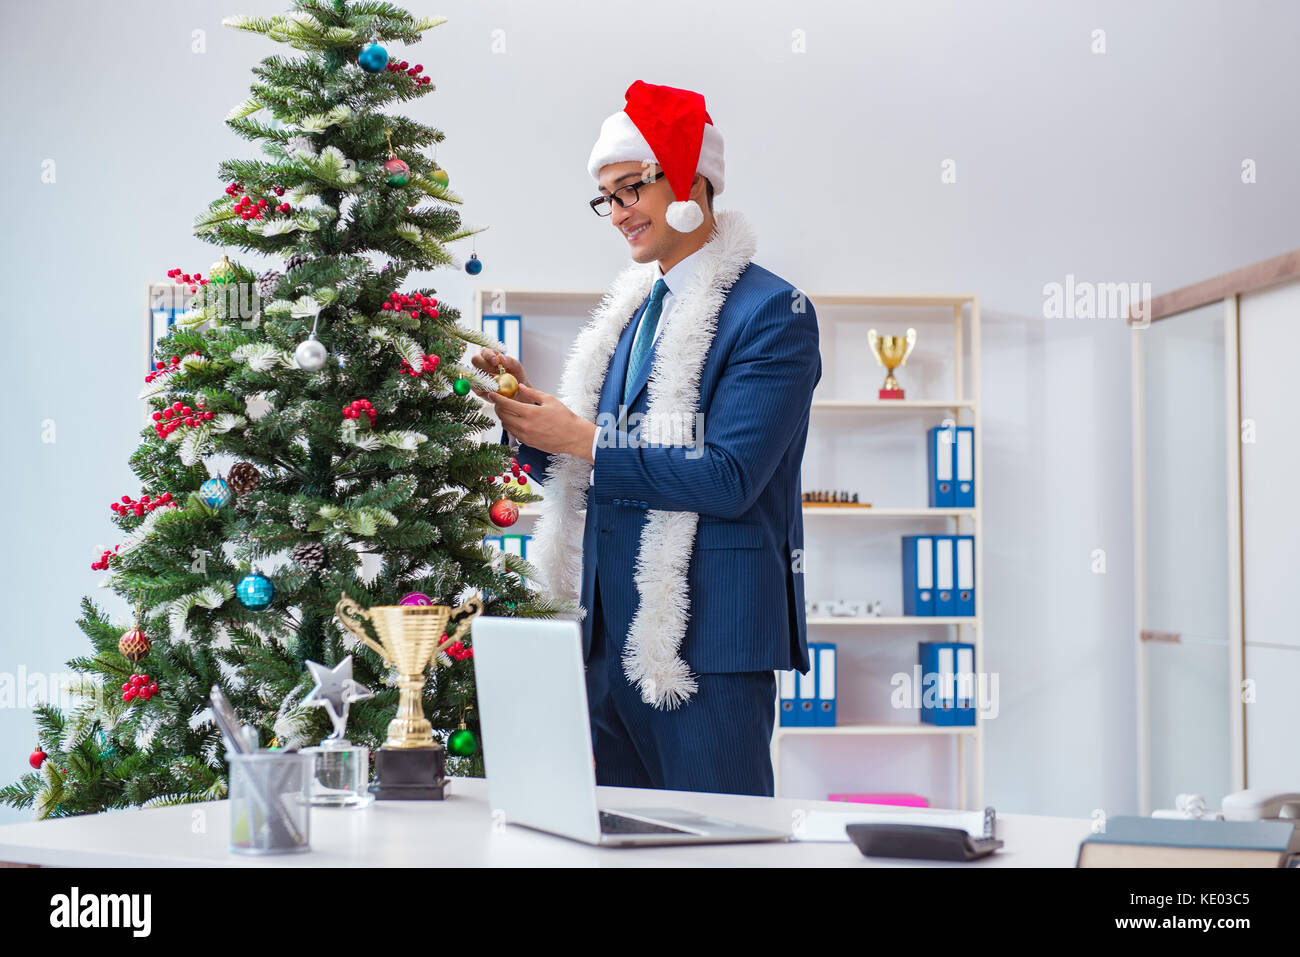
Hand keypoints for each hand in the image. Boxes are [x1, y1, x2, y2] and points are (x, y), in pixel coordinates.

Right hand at [470, 347, 530, 389]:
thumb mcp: (517, 368)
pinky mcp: (477, 388)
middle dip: (485, 364)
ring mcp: (478, 376)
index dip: (489, 356)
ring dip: (483, 377)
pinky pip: (475, 387)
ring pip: (473, 373)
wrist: (518, 392)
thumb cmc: (516, 377)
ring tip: (496, 383)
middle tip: (496, 372)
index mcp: (490, 356)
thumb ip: (510, 361)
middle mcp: (481, 364)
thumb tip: (501, 357)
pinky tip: (492, 390)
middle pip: (475, 360)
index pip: (485, 352)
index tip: (496, 362)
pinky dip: (483, 388)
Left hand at [481, 382, 596, 462]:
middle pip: (502, 415)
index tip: (492, 394)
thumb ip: (532, 393)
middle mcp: (525, 426)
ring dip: (503, 417)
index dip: (496, 398)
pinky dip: (511, 426)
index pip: (506, 404)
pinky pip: (513, 433)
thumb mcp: (549, 400)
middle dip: (498, 407)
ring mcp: (525, 436)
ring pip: (506, 425)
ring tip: (507, 410)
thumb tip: (520, 386)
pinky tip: (515, 420)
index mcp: (530, 413)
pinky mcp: (528, 443)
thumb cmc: (565, 418)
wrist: (574, 437)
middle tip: (499, 402)